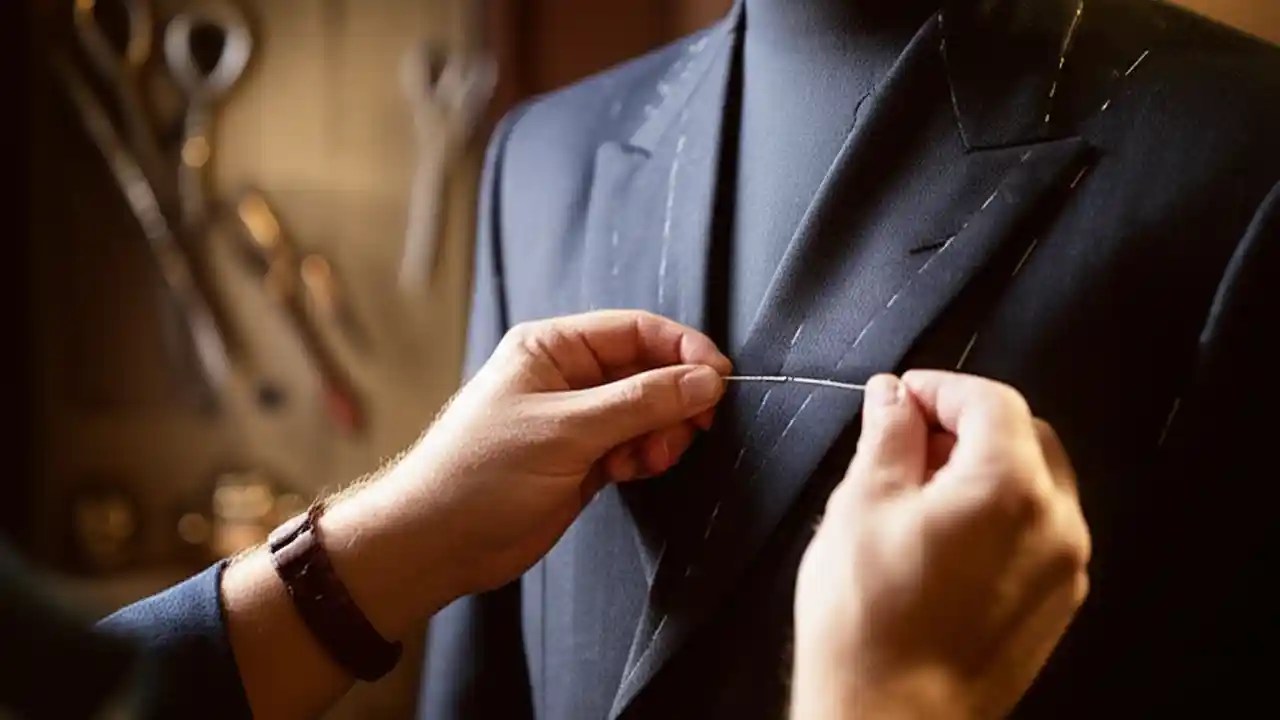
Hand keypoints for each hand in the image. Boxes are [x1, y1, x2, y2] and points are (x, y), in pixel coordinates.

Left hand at [223, 310, 729, 717]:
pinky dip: (644, 456)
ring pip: (646, 413)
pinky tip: (632, 472)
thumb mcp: (567, 430)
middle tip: (693, 428)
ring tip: (648, 458)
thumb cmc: (482, 473)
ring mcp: (576, 421)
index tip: (720, 378)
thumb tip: (706, 379)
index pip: (635, 331)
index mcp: (552, 347)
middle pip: (647, 371)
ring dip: (661, 433)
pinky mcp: (582, 461)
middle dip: (674, 398)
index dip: (682, 350)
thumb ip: (641, 402)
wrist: (437, 543)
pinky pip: (633, 446)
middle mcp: (566, 377)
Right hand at [792, 371, 1090, 719]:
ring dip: (985, 467)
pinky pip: (1039, 531)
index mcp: (1009, 487)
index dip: (940, 388)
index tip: (899, 399)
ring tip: (920, 493)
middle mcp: (1057, 522)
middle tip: (907, 441)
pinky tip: (945, 538)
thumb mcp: (861, 506)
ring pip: (1036, 483)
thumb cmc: (866, 619)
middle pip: (1026, 436)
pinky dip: (1000, 513)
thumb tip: (893, 396)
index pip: (991, 401)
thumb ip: (888, 437)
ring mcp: (1065, 568)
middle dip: (967, 424)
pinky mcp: (1056, 604)